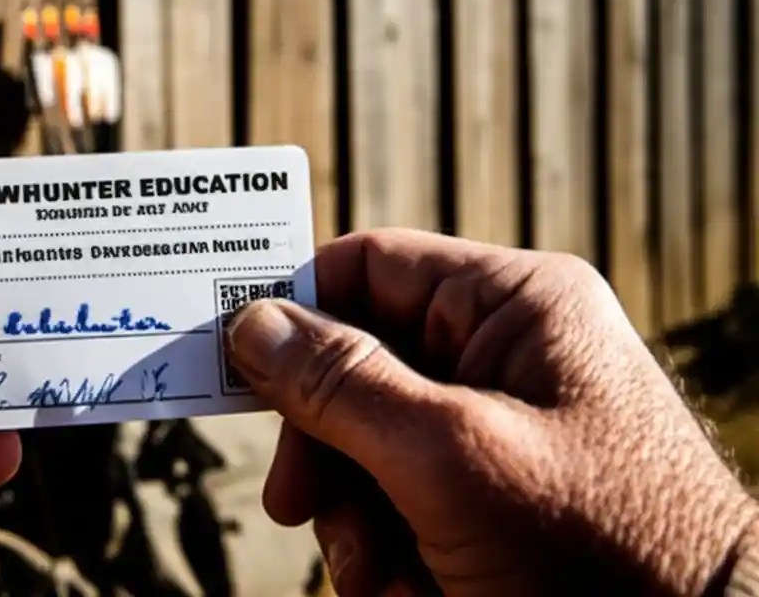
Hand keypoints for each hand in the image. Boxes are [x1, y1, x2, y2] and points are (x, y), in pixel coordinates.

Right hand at [226, 228, 758, 595]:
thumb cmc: (600, 545)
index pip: (371, 266)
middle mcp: (502, 356)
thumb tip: (253, 324)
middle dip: (326, 449)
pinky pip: (400, 504)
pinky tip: (417, 591)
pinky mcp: (490, 498)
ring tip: (386, 575)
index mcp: (513, 306)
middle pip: (355, 368)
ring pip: (367, 448)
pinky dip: (391, 555)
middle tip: (295, 503)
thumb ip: (343, 384)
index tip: (231, 361)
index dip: (295, 308)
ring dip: (355, 519)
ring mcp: (496, 430)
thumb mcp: (449, 455)